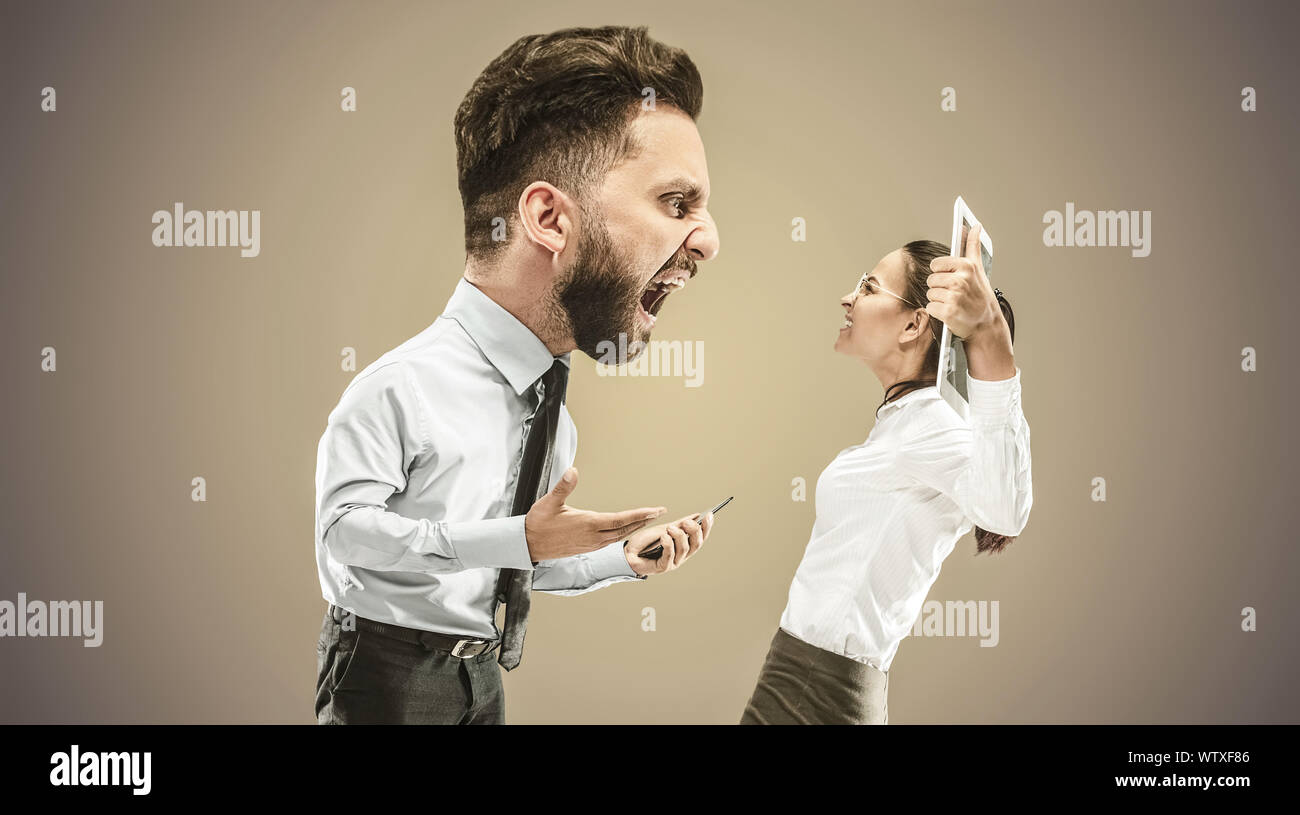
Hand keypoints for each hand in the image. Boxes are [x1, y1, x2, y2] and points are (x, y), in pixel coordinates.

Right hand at [525, 467, 664, 560]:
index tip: (655, 510)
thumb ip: (563, 486)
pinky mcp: (587, 548)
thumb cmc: (538, 522)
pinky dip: (623, 533)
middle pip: (625, 528)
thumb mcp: (549, 502)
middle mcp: (594, 537)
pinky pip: (611, 541)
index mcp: (588, 524)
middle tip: (660, 512)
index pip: (621, 519)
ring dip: (635, 527)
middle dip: (644, 520)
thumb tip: (573, 470)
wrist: (527, 545)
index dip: (640, 515)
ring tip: (648, 519)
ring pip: (619, 536)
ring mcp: (591, 544)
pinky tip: (626, 529)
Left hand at [623, 512, 713, 575]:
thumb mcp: (665, 529)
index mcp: (684, 546)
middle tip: (686, 522)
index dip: (707, 528)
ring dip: (679, 536)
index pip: (701, 538)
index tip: (710, 515)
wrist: (629, 551)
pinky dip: (668, 544)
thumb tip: (696, 516)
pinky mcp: (663, 567)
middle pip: (696, 544)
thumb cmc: (646, 542)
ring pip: (684, 549)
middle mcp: (681, 556)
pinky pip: (670, 556)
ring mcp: (673, 562)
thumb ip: (680, 524)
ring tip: (669, 528)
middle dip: (694, 531)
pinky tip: (663, 537)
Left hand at [925, 222, 1002, 340]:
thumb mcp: (978, 268)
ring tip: (953, 303)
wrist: (986, 323)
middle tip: (954, 294)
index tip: (951, 278)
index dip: (941, 273)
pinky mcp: (948, 312)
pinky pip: (930, 307)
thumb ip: (973, 246)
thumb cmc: (980, 296)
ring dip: (938, 300)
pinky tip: (949, 312)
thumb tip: (975, 226)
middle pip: (931, 280)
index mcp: (966, 267)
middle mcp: (960, 280)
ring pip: (930, 294)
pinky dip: (937, 312)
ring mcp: (954, 296)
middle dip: (939, 288)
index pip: (936, 264)